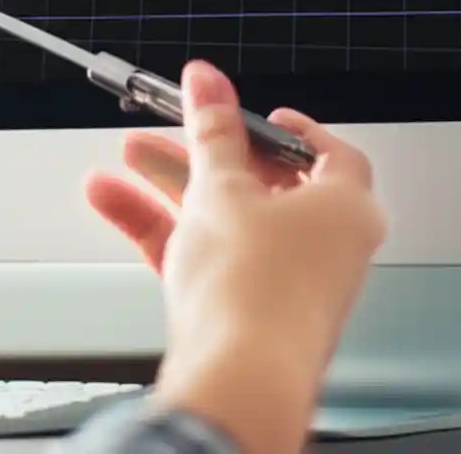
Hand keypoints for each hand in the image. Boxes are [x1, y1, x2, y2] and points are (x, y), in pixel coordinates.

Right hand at [85, 61, 384, 453]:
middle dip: (204, 152)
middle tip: (169, 126)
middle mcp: (323, 246)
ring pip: (224, 218)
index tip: (253, 116)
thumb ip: (211, 131)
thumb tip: (209, 84)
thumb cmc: (257, 289)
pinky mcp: (240, 308)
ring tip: (127, 158)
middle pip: (261, 182)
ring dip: (171, 185)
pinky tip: (116, 202)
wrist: (236, 376)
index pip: (327, 153)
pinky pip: (201, 254)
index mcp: (344, 208)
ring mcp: (282, 280)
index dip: (287, 129)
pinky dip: (162, 227)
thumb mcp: (223, 188)